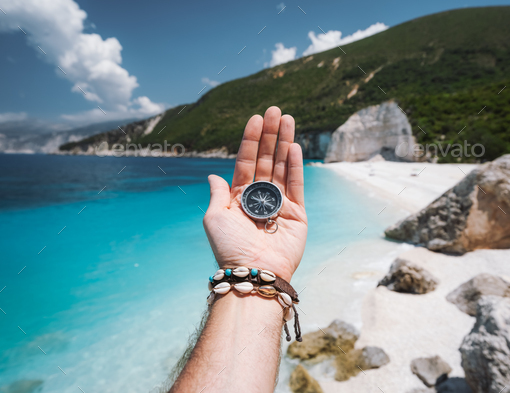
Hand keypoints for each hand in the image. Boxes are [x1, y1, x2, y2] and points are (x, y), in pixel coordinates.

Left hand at [203, 106, 307, 281]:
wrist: (253, 272)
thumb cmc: (229, 248)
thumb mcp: (215, 217)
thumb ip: (219, 194)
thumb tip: (213, 174)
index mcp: (240, 196)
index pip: (247, 161)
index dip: (251, 140)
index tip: (256, 119)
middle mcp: (260, 197)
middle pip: (266, 159)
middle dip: (270, 135)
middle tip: (276, 110)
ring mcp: (279, 204)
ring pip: (282, 166)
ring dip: (284, 142)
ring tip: (288, 119)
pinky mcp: (297, 213)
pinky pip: (296, 185)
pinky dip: (295, 166)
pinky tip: (293, 146)